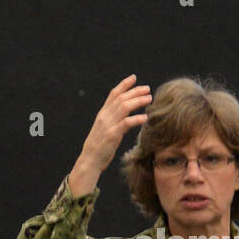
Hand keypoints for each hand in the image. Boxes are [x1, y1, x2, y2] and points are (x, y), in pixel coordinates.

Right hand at [68, 75, 151, 195]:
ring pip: (124, 107)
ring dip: (138, 101)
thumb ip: (113, 121)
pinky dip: (136, 119)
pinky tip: (145, 117)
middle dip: (135, 91)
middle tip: (147, 89)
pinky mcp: (111, 135)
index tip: (134, 78)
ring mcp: (107, 125)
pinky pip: (126, 123)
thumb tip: (125, 116)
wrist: (89, 161)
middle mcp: (104, 116)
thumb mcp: (105, 130)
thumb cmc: (100, 147)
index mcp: (102, 114)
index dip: (124, 85)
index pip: (113, 94)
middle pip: (121, 98)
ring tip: (149, 99)